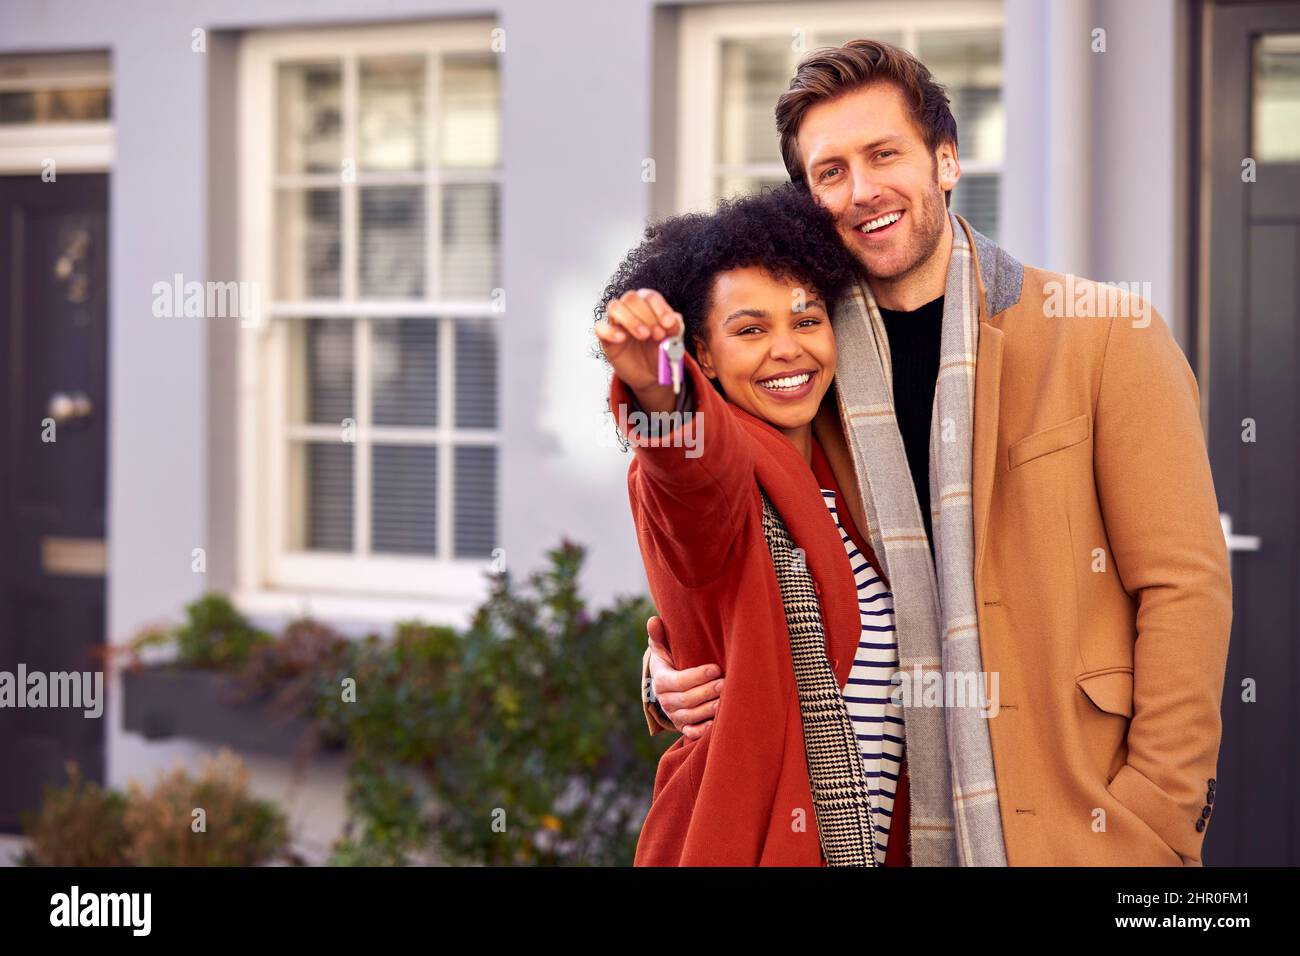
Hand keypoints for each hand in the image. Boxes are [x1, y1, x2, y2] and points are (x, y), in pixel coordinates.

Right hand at [595, 289, 683, 394]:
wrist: (650, 374)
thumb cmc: (660, 352)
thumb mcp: (672, 341)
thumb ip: (675, 329)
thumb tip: (674, 319)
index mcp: (647, 305)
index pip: (650, 296)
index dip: (660, 308)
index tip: (668, 323)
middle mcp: (630, 310)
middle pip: (631, 297)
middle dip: (646, 315)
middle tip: (658, 334)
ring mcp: (616, 323)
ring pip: (614, 307)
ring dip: (631, 320)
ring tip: (644, 336)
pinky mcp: (606, 338)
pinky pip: (600, 328)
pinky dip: (610, 331)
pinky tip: (622, 339)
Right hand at [646, 615, 723, 739]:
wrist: (668, 686)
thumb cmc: (670, 661)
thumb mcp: (662, 649)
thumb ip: (659, 636)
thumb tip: (653, 620)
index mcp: (661, 681)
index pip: (678, 681)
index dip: (697, 676)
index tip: (715, 668)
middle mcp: (666, 701)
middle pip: (687, 700)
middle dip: (707, 692)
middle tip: (726, 683)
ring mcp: (675, 715)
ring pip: (691, 716)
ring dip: (709, 710)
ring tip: (727, 701)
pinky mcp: (684, 727)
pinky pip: (691, 732)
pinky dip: (702, 731)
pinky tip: (717, 724)